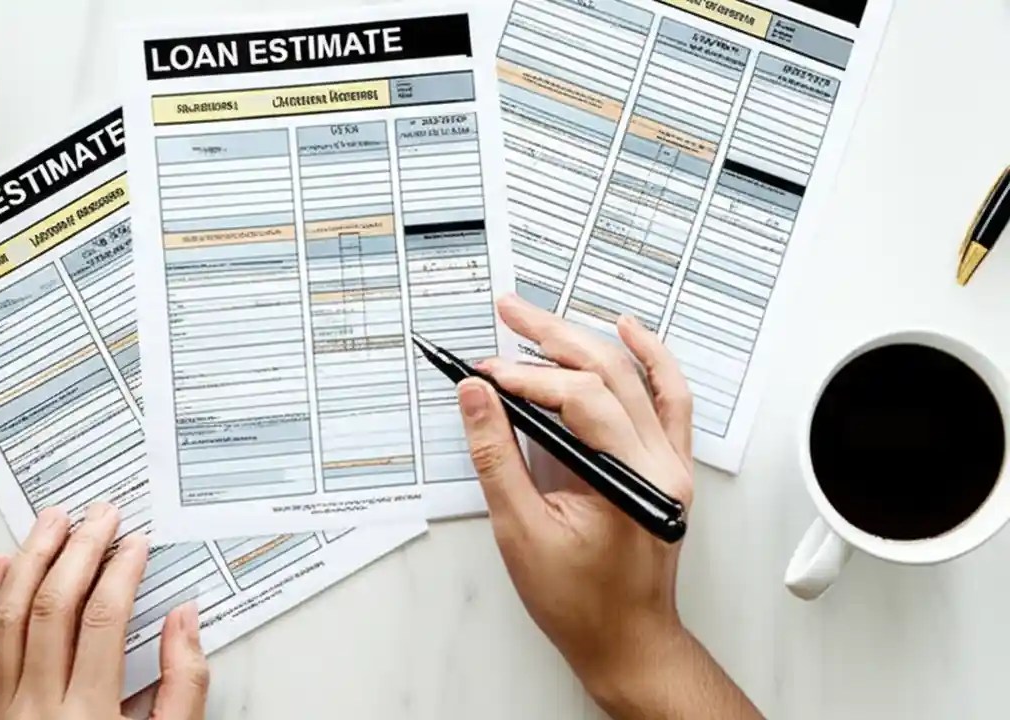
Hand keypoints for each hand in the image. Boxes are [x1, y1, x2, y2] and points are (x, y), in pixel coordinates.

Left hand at [0, 504, 209, 719]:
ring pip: (6, 615)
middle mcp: (35, 709)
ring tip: (51, 522)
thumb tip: (184, 623)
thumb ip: (182, 688)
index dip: (121, 571)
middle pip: (52, 606)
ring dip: (30, 559)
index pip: (102, 619)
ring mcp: (0, 711)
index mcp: (86, 717)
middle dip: (79, 549)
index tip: (136, 545)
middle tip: (100, 514)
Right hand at [459, 296, 694, 694]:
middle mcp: (661, 464)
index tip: (486, 374)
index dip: (527, 378)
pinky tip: (628, 332)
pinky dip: (650, 360)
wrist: (626, 639)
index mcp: (631, 479)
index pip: (579, 400)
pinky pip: (669, 398)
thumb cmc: (580, 602)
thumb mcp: (521, 531)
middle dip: (551, 337)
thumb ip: (497, 456)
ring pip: (635, 378)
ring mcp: (670, 462)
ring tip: (543, 319)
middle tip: (510, 311)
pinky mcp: (667, 464)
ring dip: (587, 341)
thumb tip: (477, 399)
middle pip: (608, 373)